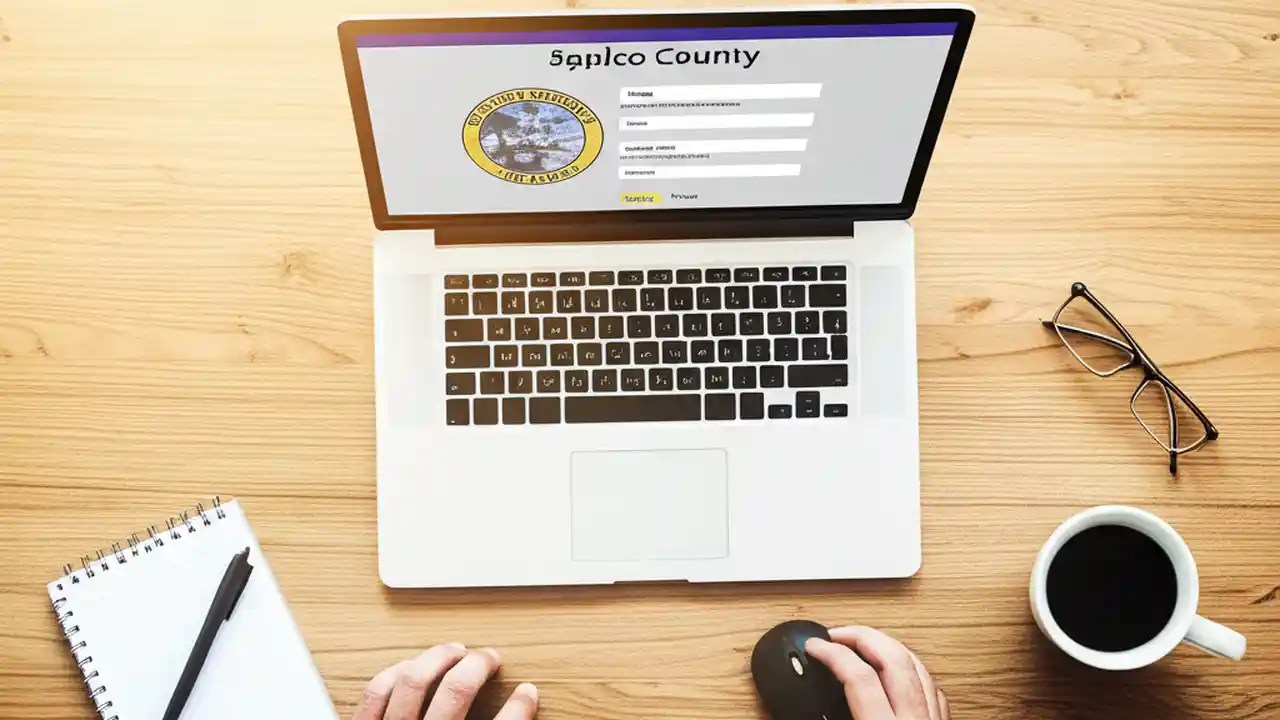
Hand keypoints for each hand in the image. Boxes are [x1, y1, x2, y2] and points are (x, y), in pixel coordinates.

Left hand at [353, 644, 537, 719]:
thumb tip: (518, 719)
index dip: (519, 707)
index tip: (528, 692)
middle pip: (455, 692)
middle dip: (478, 666)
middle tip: (491, 658)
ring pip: (413, 681)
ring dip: (437, 657)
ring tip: (456, 651)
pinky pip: (376, 692)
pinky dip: (395, 671)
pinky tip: (411, 666)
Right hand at [805, 626, 948, 719]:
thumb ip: (829, 719)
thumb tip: (800, 712)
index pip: (859, 677)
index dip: (833, 652)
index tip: (815, 645)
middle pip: (893, 658)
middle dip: (862, 635)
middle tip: (837, 634)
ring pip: (917, 665)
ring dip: (888, 645)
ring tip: (865, 642)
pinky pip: (931, 686)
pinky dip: (912, 669)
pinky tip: (900, 669)